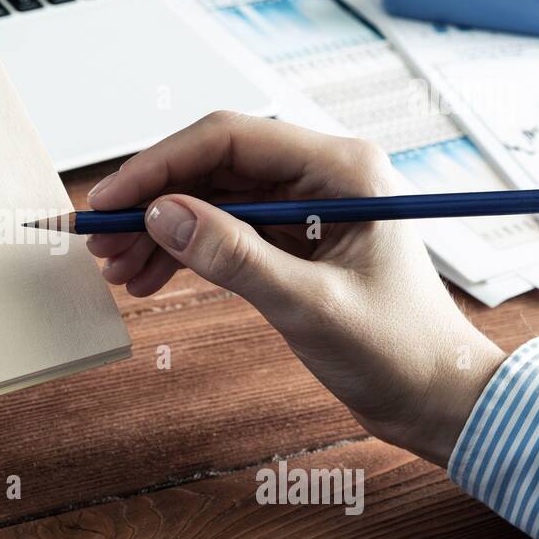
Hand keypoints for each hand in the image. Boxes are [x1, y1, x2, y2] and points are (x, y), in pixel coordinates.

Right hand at [87, 112, 505, 465]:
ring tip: (117, 268)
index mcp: (341, 169)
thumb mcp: (311, 305)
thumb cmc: (400, 351)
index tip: (111, 199)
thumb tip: (163, 216)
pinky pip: (224, 230)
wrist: (437, 398)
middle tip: (101, 239)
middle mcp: (321, 175)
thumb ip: (235, 257)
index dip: (160, 166)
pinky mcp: (293, 240)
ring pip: (211, 199)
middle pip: (212, 166)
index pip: (229, 139)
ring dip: (161, 230)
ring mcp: (306, 207)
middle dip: (152, 201)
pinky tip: (149, 277)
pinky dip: (183, 252)